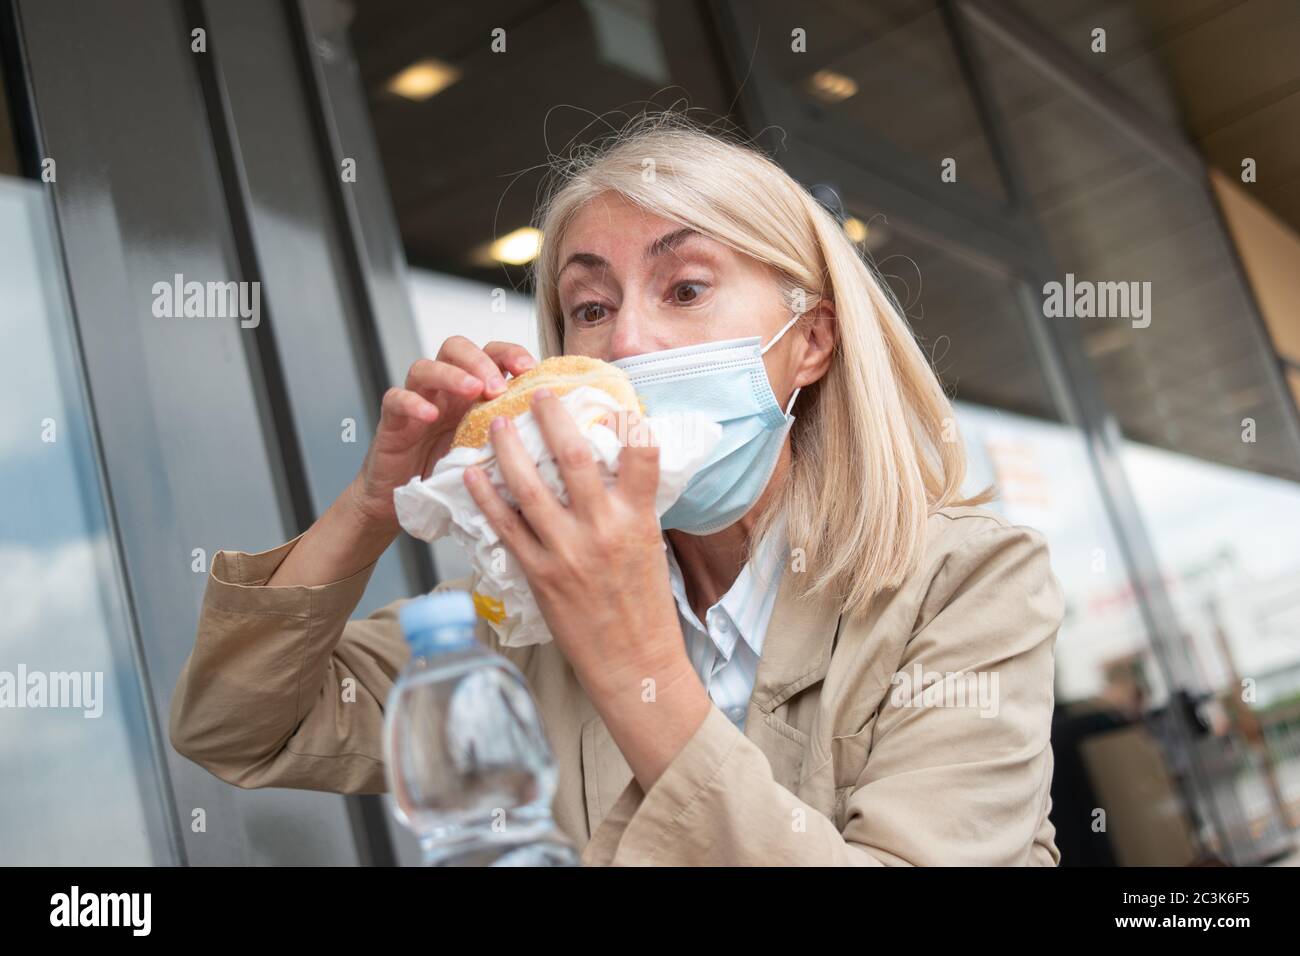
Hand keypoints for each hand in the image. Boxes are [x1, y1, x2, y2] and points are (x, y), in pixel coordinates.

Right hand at [350, 337, 535, 533]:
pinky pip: (395, 398)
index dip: (510, 353)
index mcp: (473, 391)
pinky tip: (429, 414)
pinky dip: (412, 402)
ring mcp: (417, 400)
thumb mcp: (492, 451)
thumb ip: (517, 434)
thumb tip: (566, 433)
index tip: (530, 369)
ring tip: (472, 390)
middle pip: (456, 347)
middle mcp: (444, 389)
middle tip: (498, 385)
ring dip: (451, 374)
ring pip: (425, 367)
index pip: (491, 353)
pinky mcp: (392, 421)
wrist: (407, 503)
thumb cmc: (454, 474)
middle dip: (480, 360)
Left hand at [463, 390, 709, 785]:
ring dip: (509, 449)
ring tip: (496, 424)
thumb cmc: (644, 608)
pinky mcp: (539, 574)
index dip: (626, 419)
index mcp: (639, 520)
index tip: (608, 399)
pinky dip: (487, 498)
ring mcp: (568, 552)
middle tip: (538, 393)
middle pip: (574, 458)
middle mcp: (603, 530)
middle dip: (553, 418)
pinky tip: (475, 475)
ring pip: (530, 487)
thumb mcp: (650, 547)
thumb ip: (632, 507)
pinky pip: (506, 528)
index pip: (641, 454)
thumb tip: (612, 469)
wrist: (634, 663)